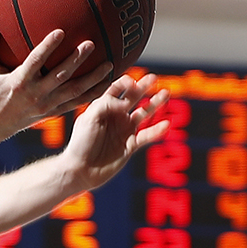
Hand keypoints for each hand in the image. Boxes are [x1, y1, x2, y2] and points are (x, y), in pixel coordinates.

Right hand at [0, 26, 113, 136]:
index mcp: (19, 82)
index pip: (35, 62)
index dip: (47, 48)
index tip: (59, 32)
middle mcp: (36, 95)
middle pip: (60, 76)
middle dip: (76, 60)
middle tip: (91, 43)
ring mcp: (48, 105)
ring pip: (74, 91)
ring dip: (93, 79)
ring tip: (110, 65)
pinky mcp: (55, 111)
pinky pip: (78, 102)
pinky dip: (94, 93)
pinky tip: (109, 83)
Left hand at [59, 74, 168, 190]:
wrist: (81, 170)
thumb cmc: (80, 143)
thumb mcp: (89, 118)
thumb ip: (107, 104)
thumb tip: (125, 103)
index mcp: (102, 107)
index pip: (116, 89)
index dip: (125, 83)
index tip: (131, 83)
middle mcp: (115, 116)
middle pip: (132, 97)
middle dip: (143, 86)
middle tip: (154, 78)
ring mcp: (124, 130)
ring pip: (143, 113)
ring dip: (155, 103)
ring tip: (165, 93)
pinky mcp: (130, 145)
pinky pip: (147, 135)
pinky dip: (157, 130)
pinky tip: (165, 124)